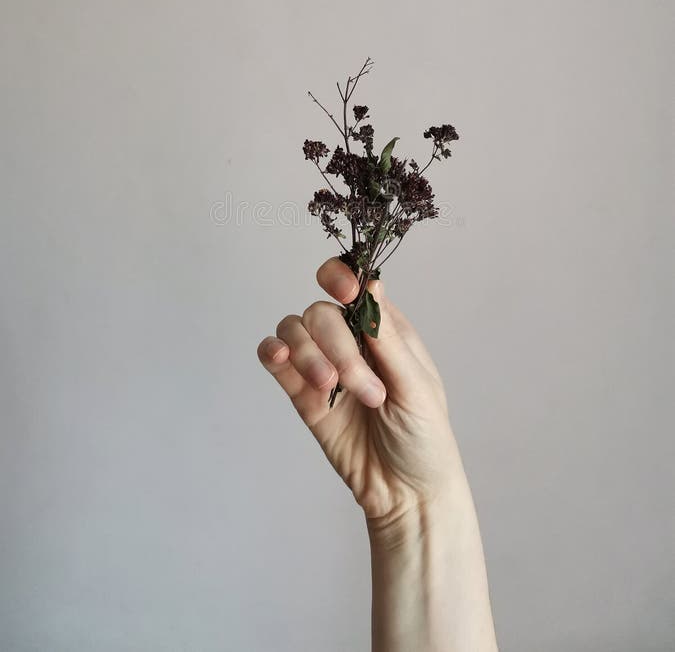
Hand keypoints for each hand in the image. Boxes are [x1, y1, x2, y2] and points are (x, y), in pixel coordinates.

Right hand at [257, 257, 463, 527]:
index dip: (341, 279)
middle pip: (321, 312)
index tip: (343, 292)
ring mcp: (323, 367)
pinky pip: (276, 359)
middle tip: (366, 391)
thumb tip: (371, 284)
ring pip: (295, 330)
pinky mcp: (302, 394)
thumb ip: (388, 339)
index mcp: (386, 332)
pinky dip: (272, 352)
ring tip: (328, 388)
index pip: (354, 286)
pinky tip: (280, 359)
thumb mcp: (417, 387)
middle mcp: (352, 341)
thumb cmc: (425, 438)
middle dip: (337, 346)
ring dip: (307, 354)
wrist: (405, 495)